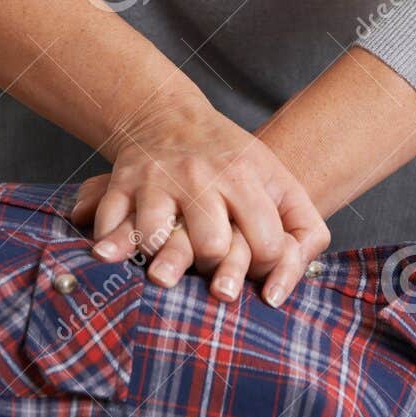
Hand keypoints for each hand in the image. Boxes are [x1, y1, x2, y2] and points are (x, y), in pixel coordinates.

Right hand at [70, 88, 329, 304]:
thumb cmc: (233, 164)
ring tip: (167, 268)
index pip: (263, 245)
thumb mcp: (281, 184)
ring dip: (160, 262)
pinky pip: (109, 227)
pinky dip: (111, 249)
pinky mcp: (120, 185)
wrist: (171, 118)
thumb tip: (274, 299)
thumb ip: (306, 236)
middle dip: (212, 267)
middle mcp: (198, 177)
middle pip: (209, 247)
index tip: (254, 263)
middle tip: (209, 265)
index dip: (263, 267)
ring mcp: (156, 180)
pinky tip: (119, 258)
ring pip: (155, 239)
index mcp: (243, 177)